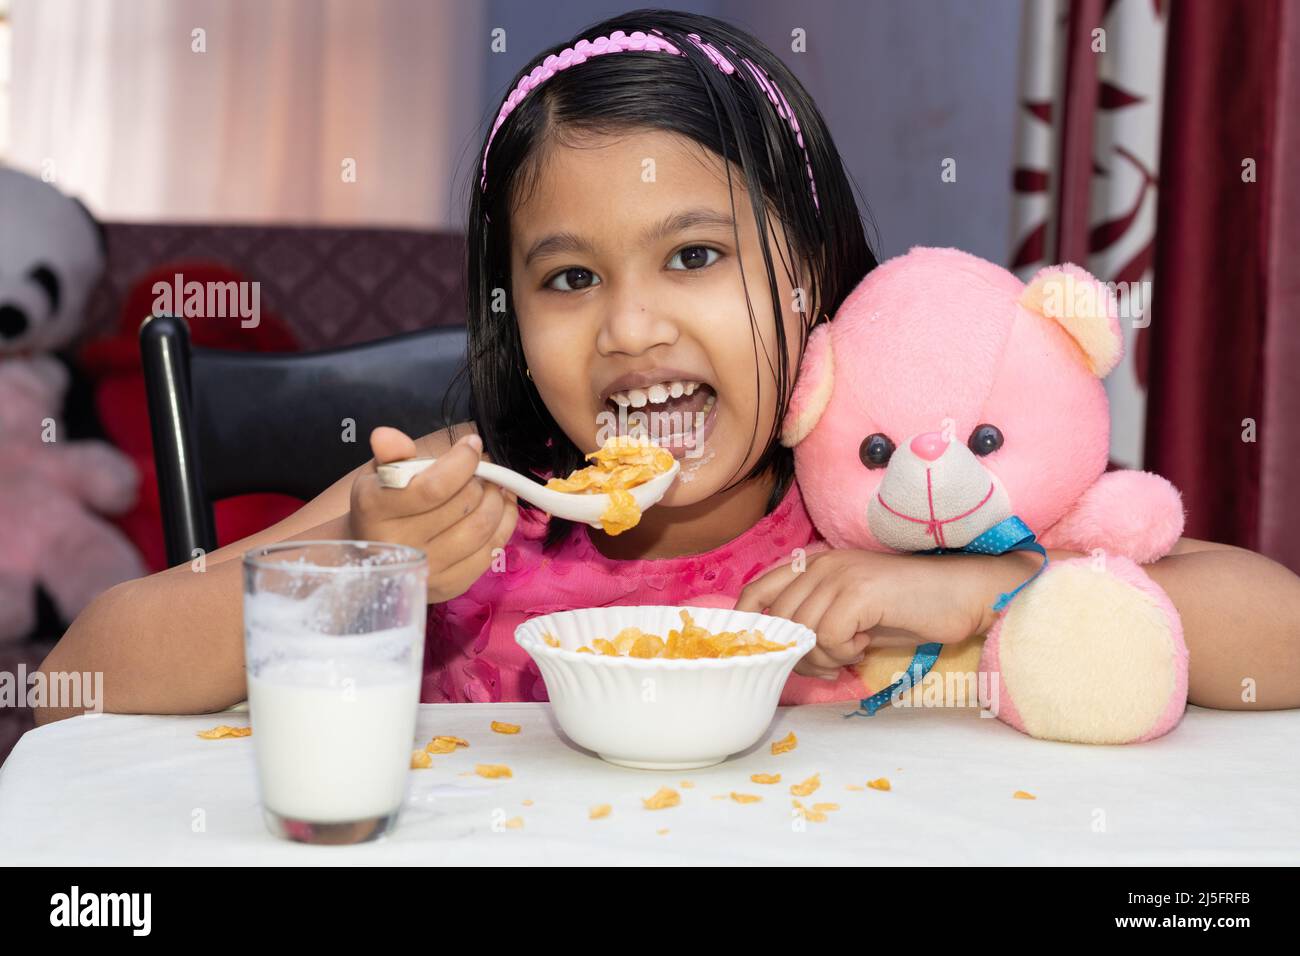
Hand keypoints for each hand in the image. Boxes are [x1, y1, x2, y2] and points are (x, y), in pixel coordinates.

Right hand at [350, 426, 518, 603]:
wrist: (376, 555)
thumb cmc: (385, 505)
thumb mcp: (381, 474)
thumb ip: (391, 453)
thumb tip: (386, 435)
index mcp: (376, 509)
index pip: (435, 487)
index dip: (463, 462)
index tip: (472, 445)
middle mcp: (400, 544)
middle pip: (463, 504)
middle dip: (479, 479)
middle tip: (479, 470)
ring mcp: (427, 569)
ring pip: (481, 527)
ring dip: (495, 499)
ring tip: (490, 486)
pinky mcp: (449, 585)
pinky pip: (491, 550)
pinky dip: (504, 522)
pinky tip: (499, 507)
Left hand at [734, 548, 1010, 680]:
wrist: (962, 595)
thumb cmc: (908, 608)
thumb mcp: (851, 613)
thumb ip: (814, 623)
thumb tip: (782, 653)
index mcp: (815, 563)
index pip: (757, 590)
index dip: (749, 624)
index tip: (764, 653)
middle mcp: (821, 563)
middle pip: (780, 623)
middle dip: (801, 655)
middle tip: (835, 660)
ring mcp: (839, 575)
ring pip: (803, 633)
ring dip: (826, 656)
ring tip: (854, 649)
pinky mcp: (859, 592)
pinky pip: (828, 638)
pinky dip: (845, 652)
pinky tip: (867, 642)